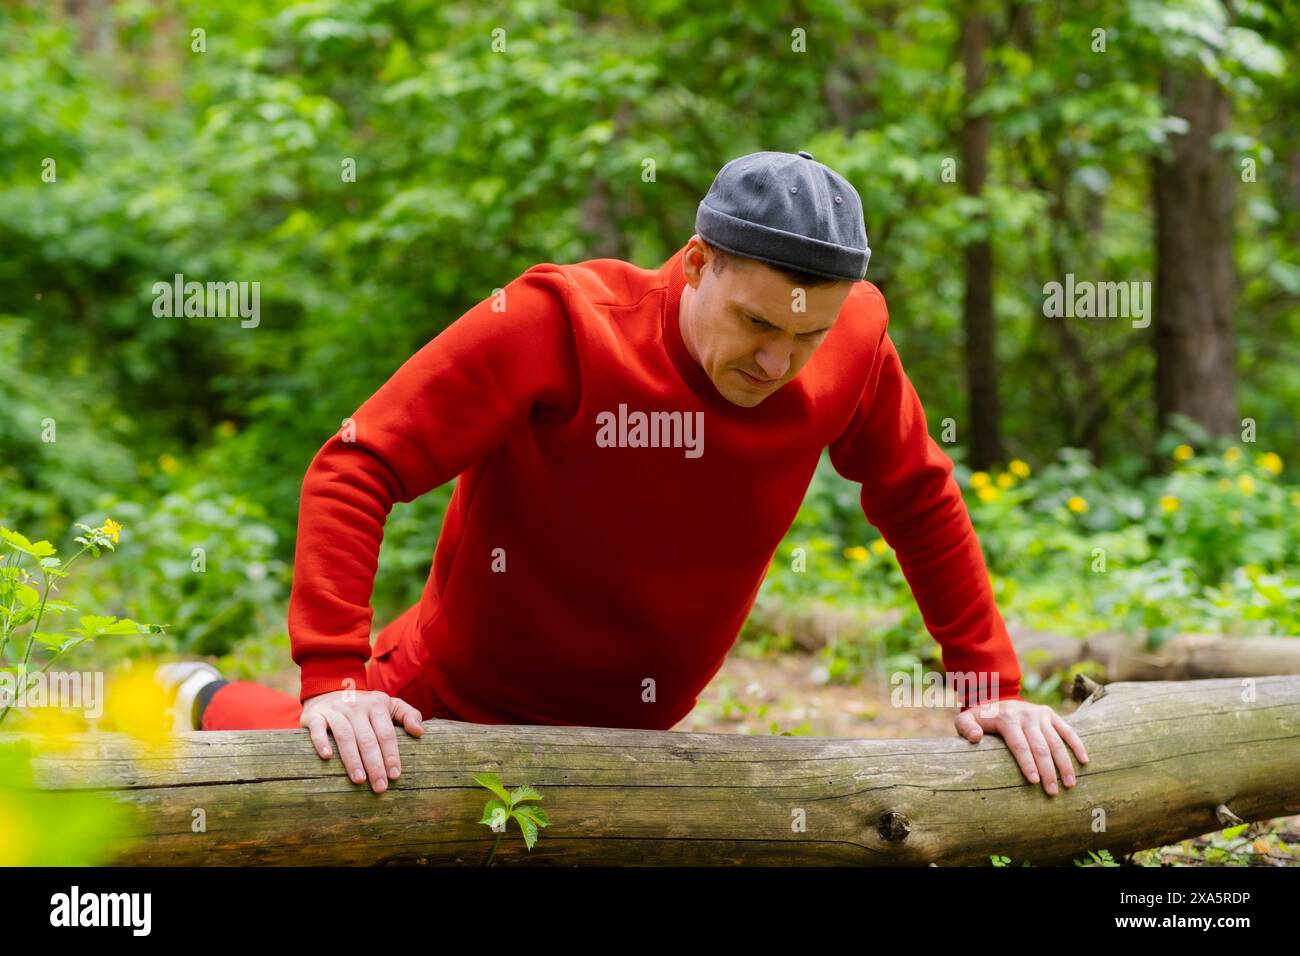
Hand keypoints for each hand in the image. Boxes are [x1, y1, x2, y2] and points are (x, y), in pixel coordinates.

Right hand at [300, 688, 423, 793]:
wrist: (329, 689)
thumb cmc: (364, 706)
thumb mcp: (388, 704)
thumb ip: (407, 714)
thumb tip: (419, 732)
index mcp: (376, 705)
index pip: (386, 733)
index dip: (391, 754)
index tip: (395, 775)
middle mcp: (356, 707)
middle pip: (367, 739)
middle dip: (375, 764)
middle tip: (380, 786)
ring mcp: (335, 711)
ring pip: (345, 736)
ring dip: (353, 759)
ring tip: (359, 780)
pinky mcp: (315, 716)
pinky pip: (318, 729)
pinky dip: (321, 741)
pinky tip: (326, 757)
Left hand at [954, 698, 1088, 795]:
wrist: (997, 698)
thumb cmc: (981, 719)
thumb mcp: (966, 720)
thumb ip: (966, 728)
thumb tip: (976, 738)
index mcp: (1007, 719)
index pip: (1019, 745)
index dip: (1027, 764)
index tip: (1034, 782)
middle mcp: (1026, 715)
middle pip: (1040, 747)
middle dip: (1048, 771)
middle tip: (1053, 792)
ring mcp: (1040, 714)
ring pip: (1056, 741)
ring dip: (1065, 763)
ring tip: (1070, 784)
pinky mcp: (1051, 715)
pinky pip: (1068, 730)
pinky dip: (1077, 745)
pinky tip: (1084, 761)